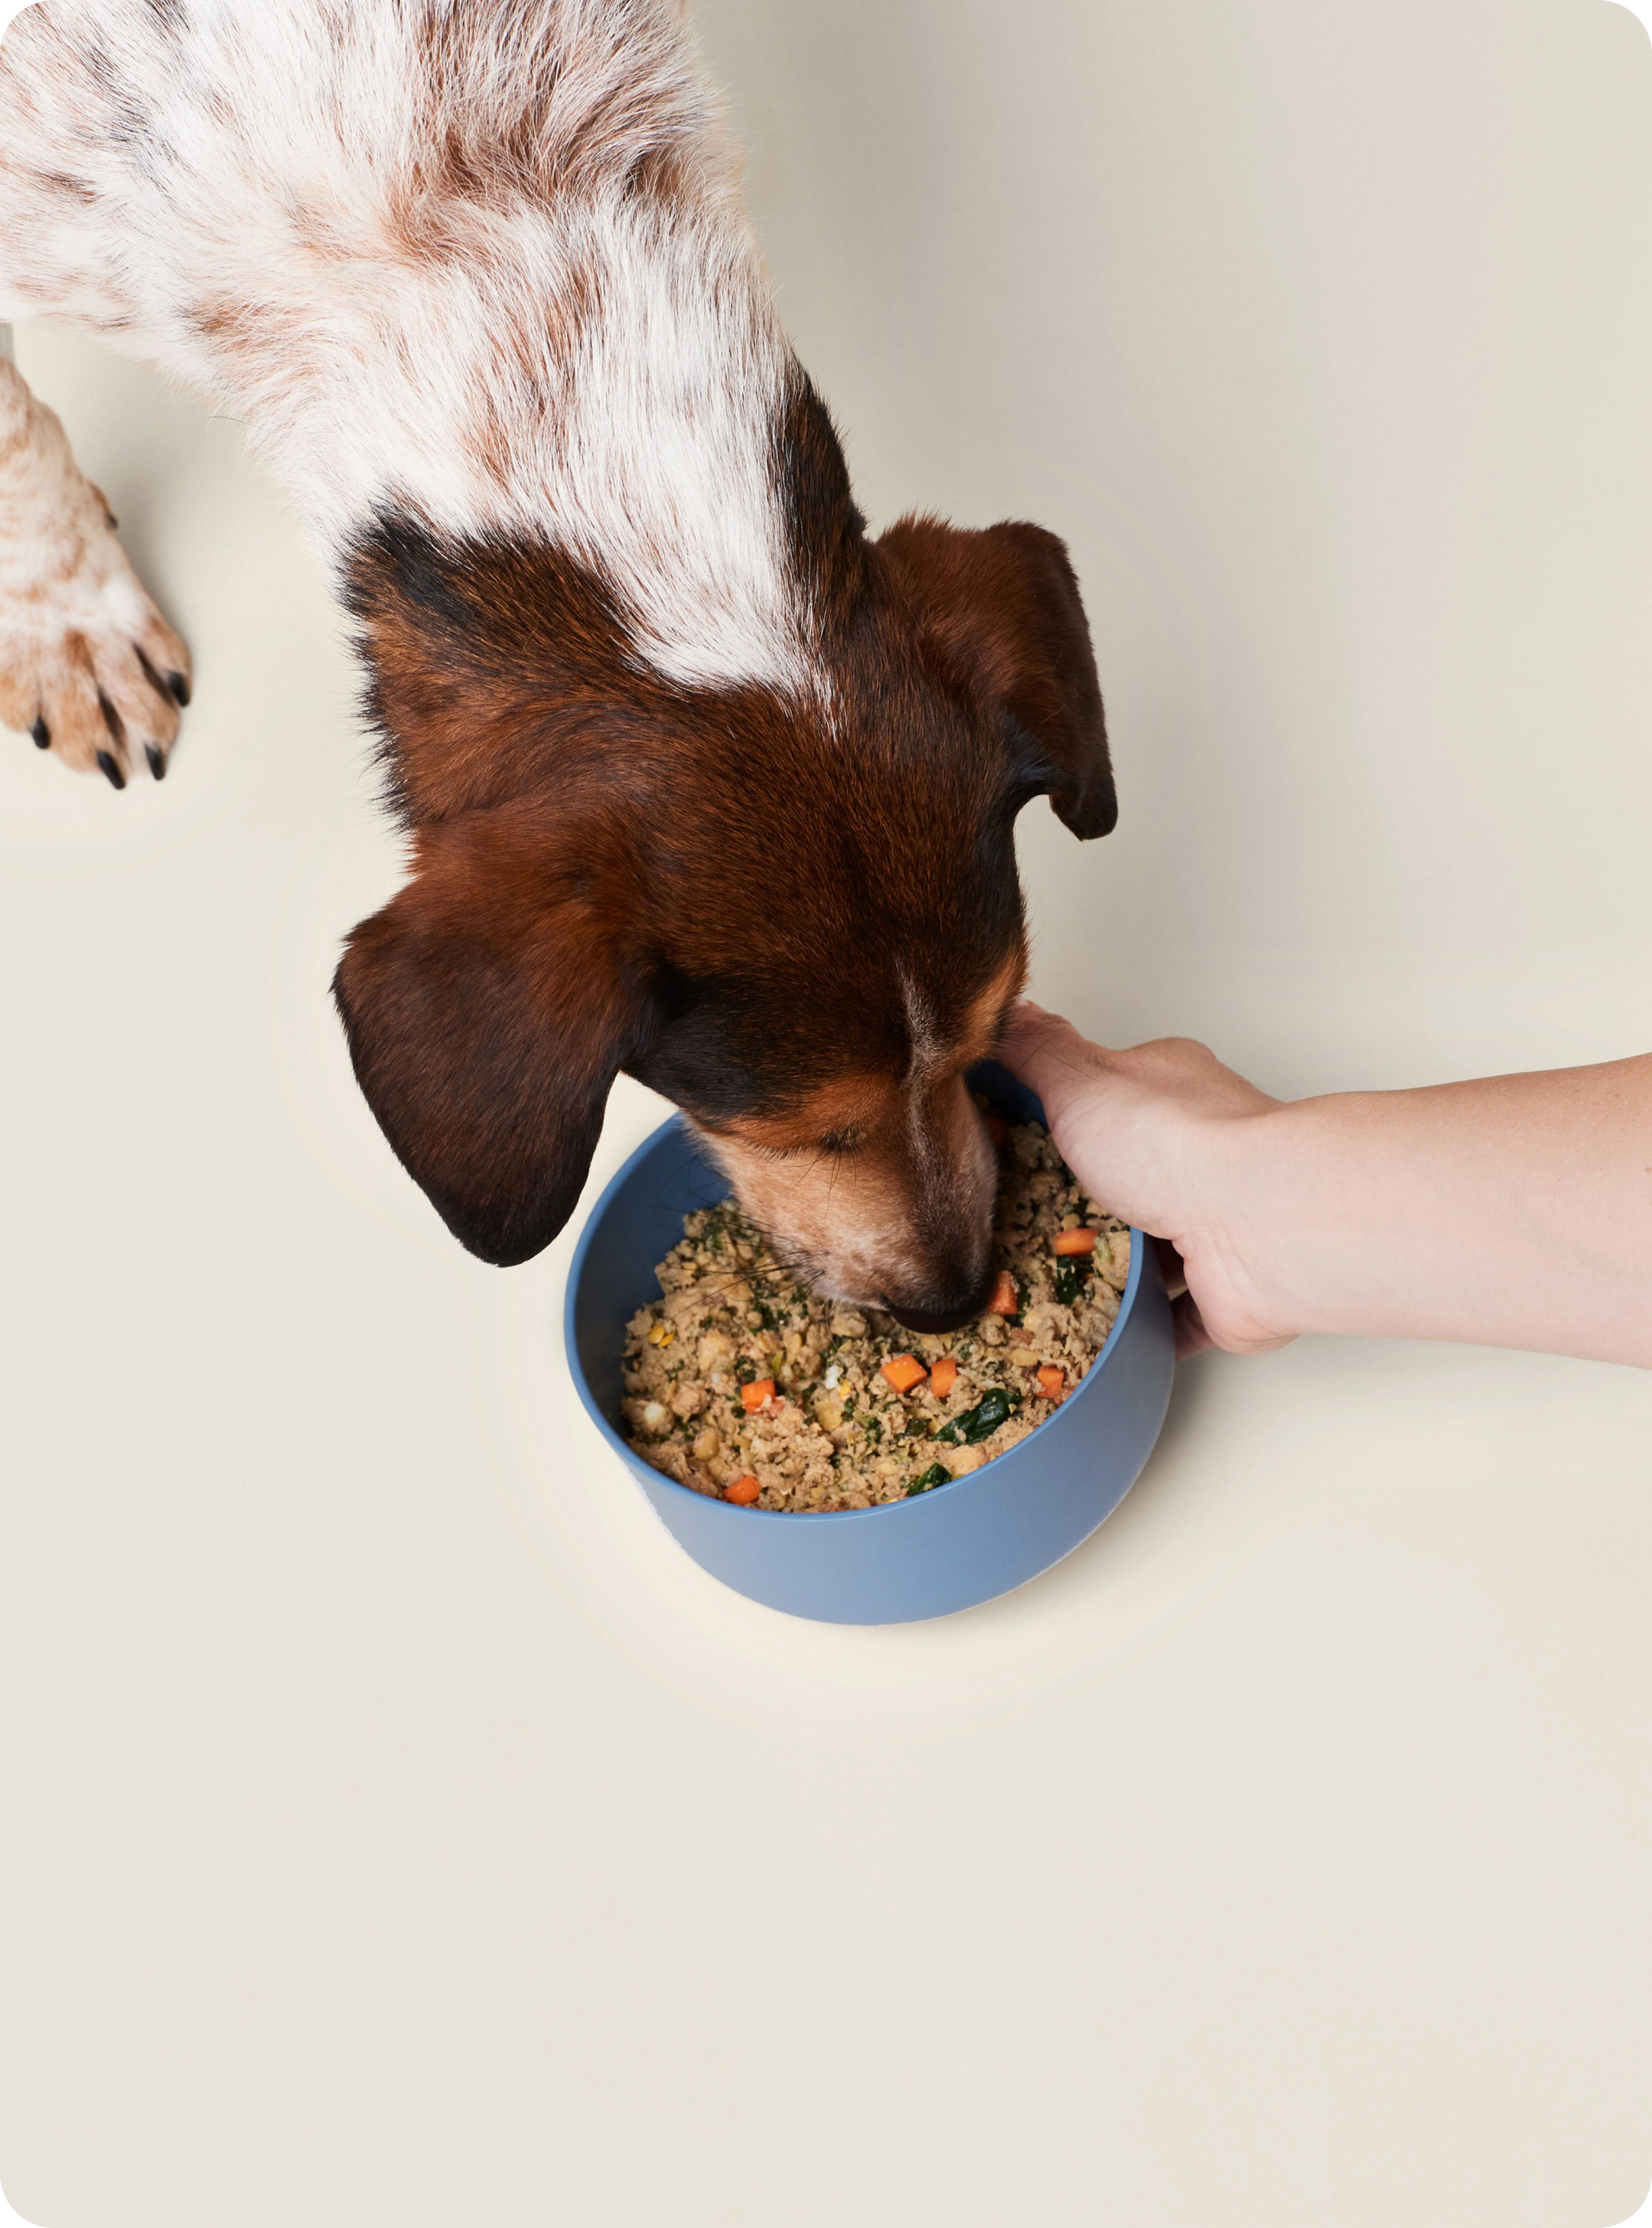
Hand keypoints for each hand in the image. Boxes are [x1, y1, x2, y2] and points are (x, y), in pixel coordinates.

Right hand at [1001, 1002, 1290, 1359]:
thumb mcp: (1083, 1078)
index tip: (1002, 1136)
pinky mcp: (1223, 1291)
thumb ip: (1039, 1050)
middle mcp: (1199, 1152)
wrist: (1258, 1224)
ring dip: (1101, 1266)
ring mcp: (1214, 1224)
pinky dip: (1141, 1326)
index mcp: (1169, 1089)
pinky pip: (1174, 1315)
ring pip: (1147, 1247)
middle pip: (1124, 1174)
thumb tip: (1008, 1014)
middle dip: (1073, 1197)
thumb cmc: (1177, 1142)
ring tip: (1033, 1282)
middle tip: (1009, 1219)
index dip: (1055, 1111)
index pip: (1104, 1092)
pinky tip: (1097, 1332)